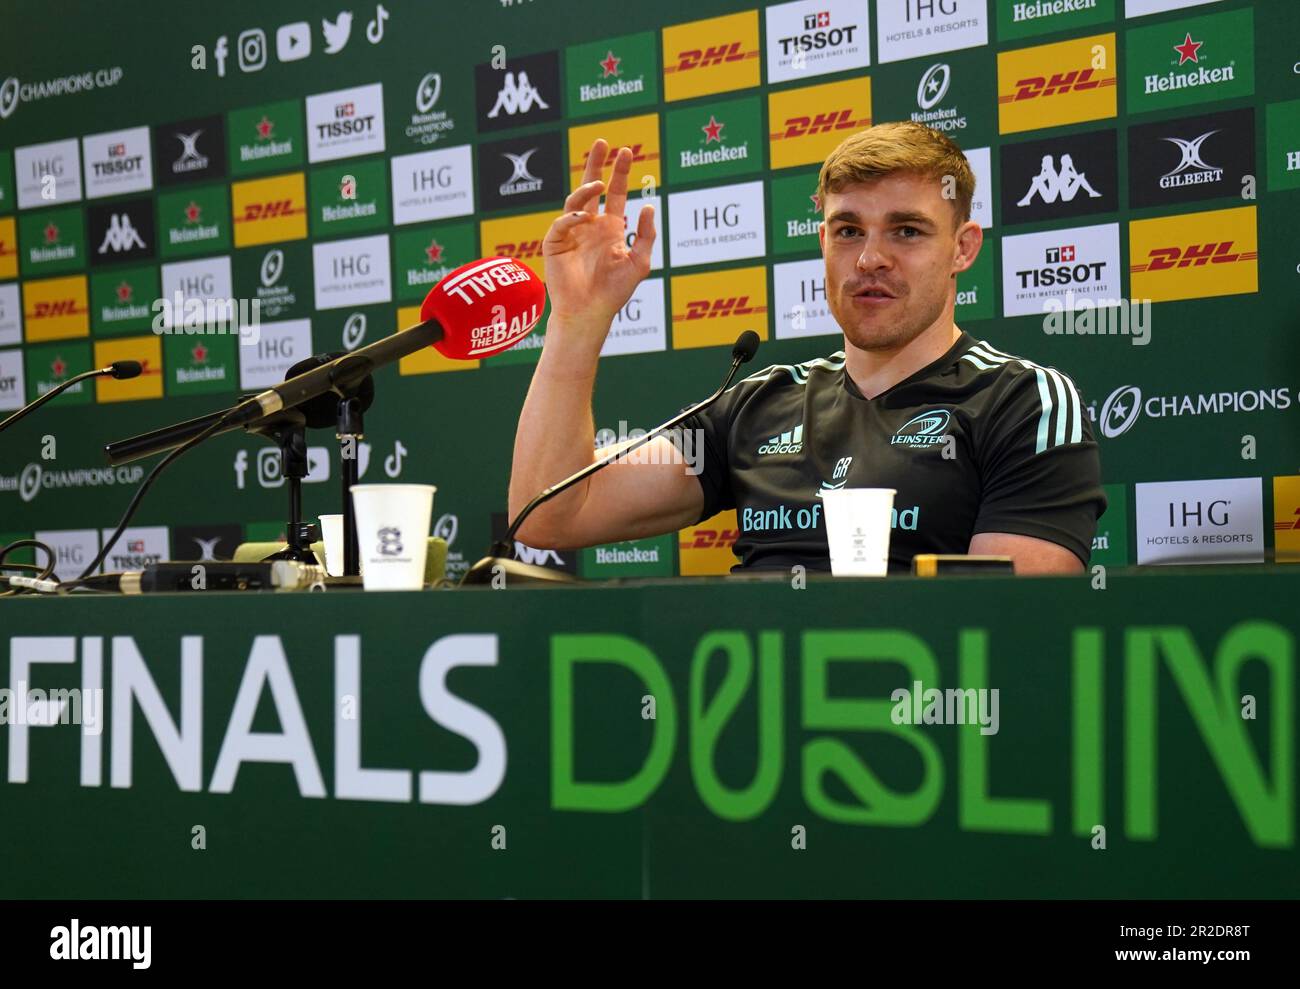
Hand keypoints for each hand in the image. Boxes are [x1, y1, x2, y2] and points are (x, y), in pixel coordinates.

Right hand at [543, 138, 655, 326]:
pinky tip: (582, 218)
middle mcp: (590, 226)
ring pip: (575, 202)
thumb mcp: (639, 262)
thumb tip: (647, 206)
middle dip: (596, 165)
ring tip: (598, 184)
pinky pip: (561, 225)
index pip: (615, 193)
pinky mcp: (555, 244)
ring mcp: (572, 233)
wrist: (590, 312)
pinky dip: (570, 218)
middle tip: (603, 142)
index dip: (619, 173)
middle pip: (591, 188)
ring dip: (585, 190)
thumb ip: (646, 236)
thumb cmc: (614, 292)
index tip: (626, 152)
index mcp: (610, 228)